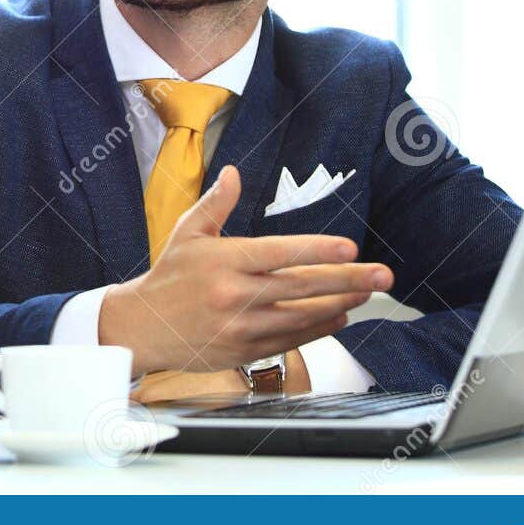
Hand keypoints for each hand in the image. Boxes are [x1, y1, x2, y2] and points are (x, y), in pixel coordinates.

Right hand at [100, 165, 392, 373]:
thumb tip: (233, 173)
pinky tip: (339, 317)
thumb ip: (216, 203)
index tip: (350, 248)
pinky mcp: (243, 351)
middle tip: (381, 275)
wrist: (142, 326)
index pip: (280, 252)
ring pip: (302, 317)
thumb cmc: (169, 275)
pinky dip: (318, 329)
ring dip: (339, 305)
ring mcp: (240, 326)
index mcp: (223, 260)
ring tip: (365, 294)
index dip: (318, 251)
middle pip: (301, 287)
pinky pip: (290, 340)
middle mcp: (234, 294)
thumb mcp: (187, 232)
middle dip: (347, 280)